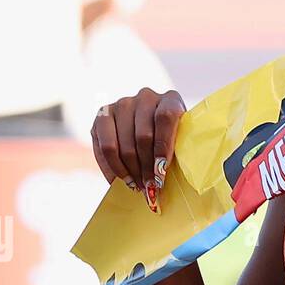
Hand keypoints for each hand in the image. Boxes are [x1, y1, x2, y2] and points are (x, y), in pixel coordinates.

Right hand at [91, 88, 185, 212]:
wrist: (151, 130)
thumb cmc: (172, 142)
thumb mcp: (181, 143)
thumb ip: (178, 154)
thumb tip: (160, 180)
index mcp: (170, 100)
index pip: (165, 118)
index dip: (163, 147)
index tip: (161, 174)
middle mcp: (145, 97)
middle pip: (143, 136)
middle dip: (146, 168)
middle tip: (149, 188)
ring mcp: (122, 104)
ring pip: (123, 144)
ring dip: (130, 171)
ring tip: (136, 186)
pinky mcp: (103, 115)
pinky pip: (103, 146)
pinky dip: (111, 167)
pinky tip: (118, 181)